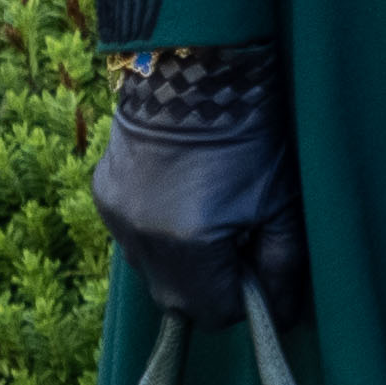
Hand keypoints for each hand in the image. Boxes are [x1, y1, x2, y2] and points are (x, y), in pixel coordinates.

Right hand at [92, 41, 307, 329]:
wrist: (195, 70)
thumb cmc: (251, 134)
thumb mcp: (281, 201)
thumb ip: (282, 265)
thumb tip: (280, 314)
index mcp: (188, 245)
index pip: (213, 313)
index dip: (243, 301)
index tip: (260, 272)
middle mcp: (141, 240)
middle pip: (177, 300)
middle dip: (211, 286)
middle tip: (240, 243)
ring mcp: (115, 218)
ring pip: (151, 271)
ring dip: (182, 263)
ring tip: (211, 216)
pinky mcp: (102, 195)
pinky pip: (133, 237)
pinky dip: (158, 232)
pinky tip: (181, 197)